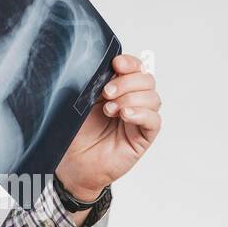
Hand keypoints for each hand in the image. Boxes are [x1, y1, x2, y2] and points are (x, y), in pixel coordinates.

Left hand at [54, 53, 160, 199]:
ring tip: (110, 110)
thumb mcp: (81, 103)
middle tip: (106, 93)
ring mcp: (139, 119)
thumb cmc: (76, 135)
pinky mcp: (143, 137)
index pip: (136, 68)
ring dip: (131, 98)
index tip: (116, 64)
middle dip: (127, 82)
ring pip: (153, 98)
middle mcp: (132, 101)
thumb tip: (101, 66)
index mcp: (118, 88)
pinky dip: (141, 114)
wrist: (73, 164)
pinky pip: (154, 120)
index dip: (130, 63)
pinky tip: (125, 115)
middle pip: (146, 80)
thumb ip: (93, 83)